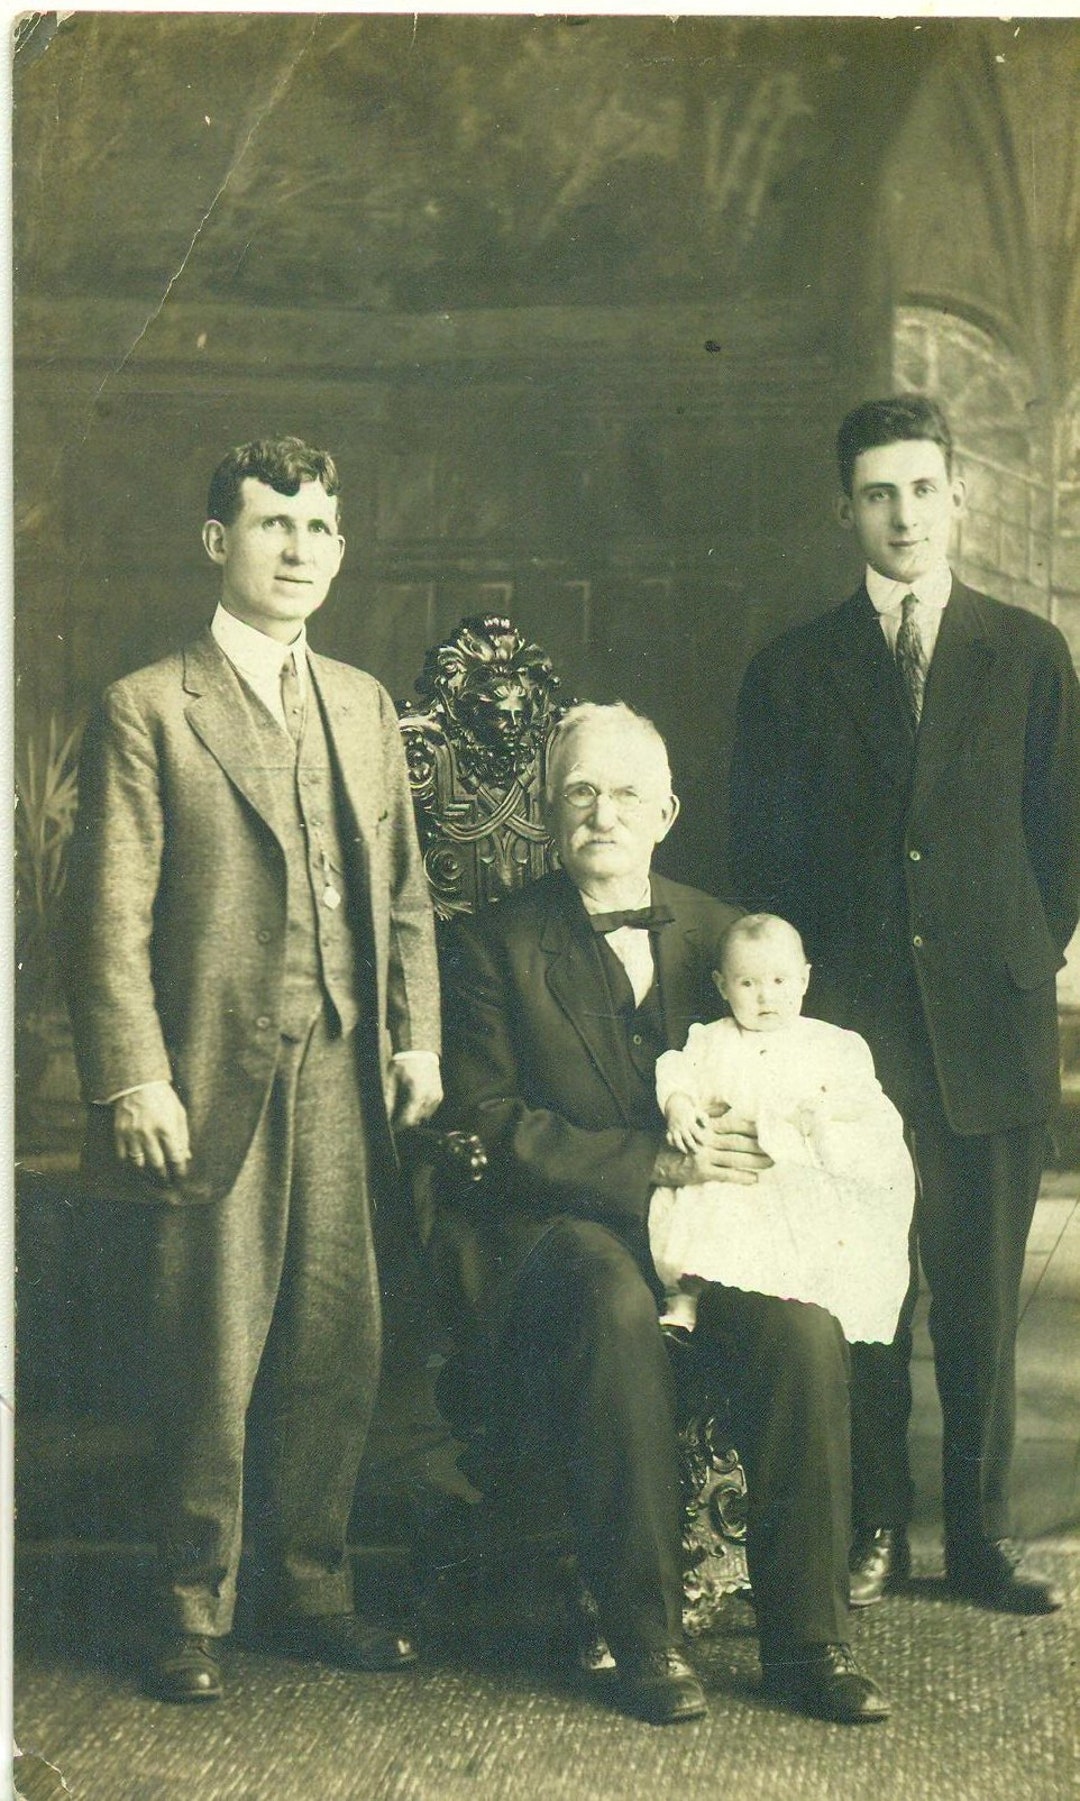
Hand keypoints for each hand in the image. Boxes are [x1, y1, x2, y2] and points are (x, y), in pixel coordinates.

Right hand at [112, 1081, 190, 1180]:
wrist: (138, 1083)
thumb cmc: (163, 1098)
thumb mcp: (179, 1113)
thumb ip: (183, 1136)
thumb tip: (186, 1157)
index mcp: (167, 1128)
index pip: (175, 1158)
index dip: (179, 1171)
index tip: (180, 1178)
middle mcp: (149, 1133)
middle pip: (157, 1166)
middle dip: (164, 1178)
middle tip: (167, 1184)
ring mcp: (132, 1134)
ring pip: (139, 1165)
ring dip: (147, 1176)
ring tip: (152, 1180)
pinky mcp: (119, 1133)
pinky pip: (122, 1157)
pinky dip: (129, 1167)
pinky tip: (136, 1170)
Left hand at [387, 1057, 442, 1129]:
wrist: (419, 1051)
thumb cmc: (403, 1064)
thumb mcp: (391, 1080)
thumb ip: (388, 1100)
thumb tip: (384, 1116)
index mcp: (417, 1095)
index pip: (407, 1121)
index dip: (397, 1126)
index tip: (390, 1127)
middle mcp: (429, 1098)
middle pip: (415, 1121)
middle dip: (404, 1121)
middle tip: (393, 1117)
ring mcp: (435, 1098)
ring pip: (423, 1117)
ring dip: (412, 1116)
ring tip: (402, 1107)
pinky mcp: (438, 1096)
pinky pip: (428, 1110)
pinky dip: (420, 1110)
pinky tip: (412, 1101)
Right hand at [652, 1114, 772, 1188]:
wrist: (654, 1159)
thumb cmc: (678, 1140)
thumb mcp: (692, 1121)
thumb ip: (712, 1112)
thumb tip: (729, 1104)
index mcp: (707, 1127)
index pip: (733, 1124)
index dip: (752, 1127)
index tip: (769, 1127)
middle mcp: (707, 1140)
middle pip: (738, 1142)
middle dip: (759, 1145)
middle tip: (777, 1147)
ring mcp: (705, 1157)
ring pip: (734, 1159)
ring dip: (755, 1161)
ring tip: (771, 1162)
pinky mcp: (702, 1173)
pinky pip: (725, 1175)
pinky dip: (740, 1177)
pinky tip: (754, 1179)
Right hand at [664, 1092, 709, 1153]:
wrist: (675, 1105)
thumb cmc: (689, 1111)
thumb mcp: (698, 1112)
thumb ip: (704, 1118)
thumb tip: (706, 1126)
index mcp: (689, 1122)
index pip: (696, 1132)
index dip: (701, 1138)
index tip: (704, 1143)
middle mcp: (681, 1126)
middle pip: (687, 1138)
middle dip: (692, 1146)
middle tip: (697, 1152)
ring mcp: (675, 1129)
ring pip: (676, 1140)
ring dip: (681, 1147)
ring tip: (686, 1152)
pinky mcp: (669, 1130)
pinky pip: (668, 1138)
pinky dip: (671, 1143)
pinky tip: (676, 1146)